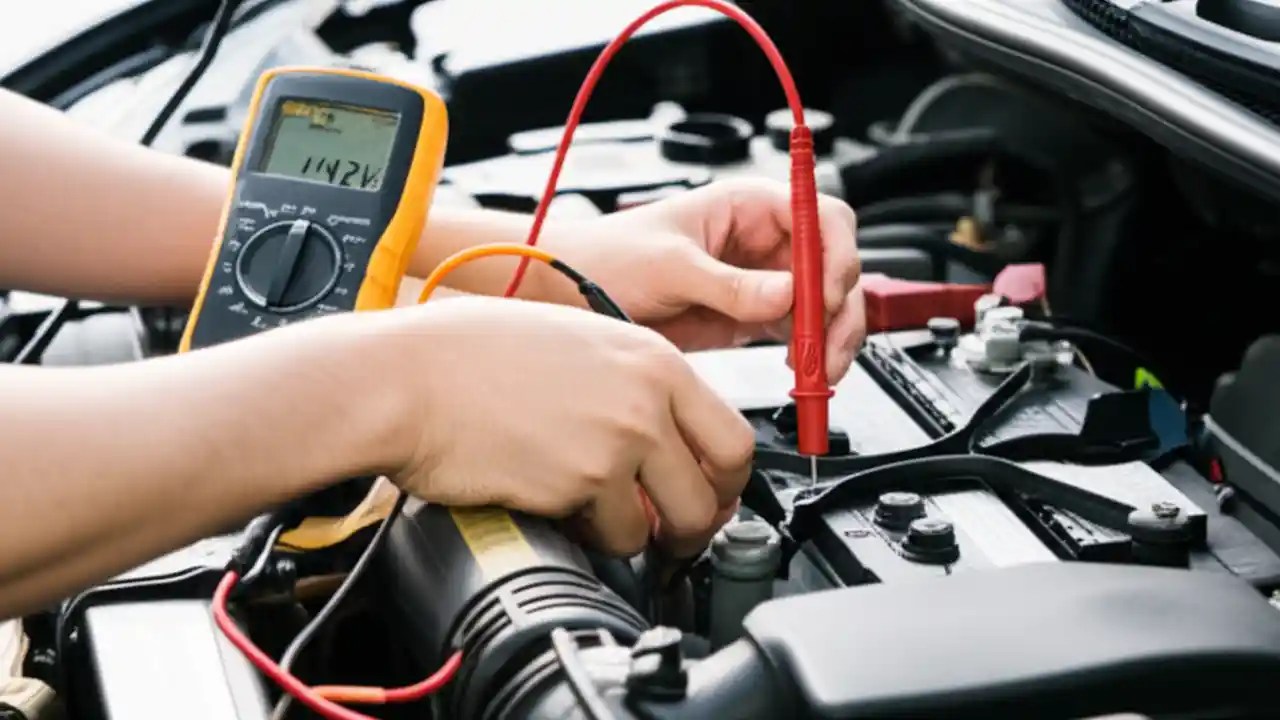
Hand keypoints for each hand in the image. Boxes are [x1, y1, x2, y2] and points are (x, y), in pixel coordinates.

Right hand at [375, 296, 751, 557]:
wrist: (411, 377)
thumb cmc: (471, 354)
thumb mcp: (577, 340)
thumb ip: (631, 381)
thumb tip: (662, 428)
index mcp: (652, 357)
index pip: (732, 434)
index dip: (726, 479)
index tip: (710, 494)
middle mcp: (646, 398)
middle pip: (719, 487)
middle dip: (701, 522)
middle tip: (676, 532)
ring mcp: (618, 441)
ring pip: (671, 522)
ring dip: (642, 534)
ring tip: (602, 519)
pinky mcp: (581, 482)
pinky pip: (614, 535)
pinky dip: (594, 536)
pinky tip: (563, 511)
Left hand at [541, 178, 864, 380]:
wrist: (573, 292)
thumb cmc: (609, 257)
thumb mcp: (669, 266)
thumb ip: (728, 284)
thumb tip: (783, 295)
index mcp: (748, 206)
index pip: (821, 217)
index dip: (834, 255)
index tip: (824, 295)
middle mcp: (763, 239)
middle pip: (834, 265)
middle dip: (840, 307)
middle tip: (827, 346)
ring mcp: (763, 278)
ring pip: (825, 303)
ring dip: (832, 337)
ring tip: (818, 371)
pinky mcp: (754, 315)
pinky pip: (801, 331)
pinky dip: (812, 354)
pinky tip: (803, 372)